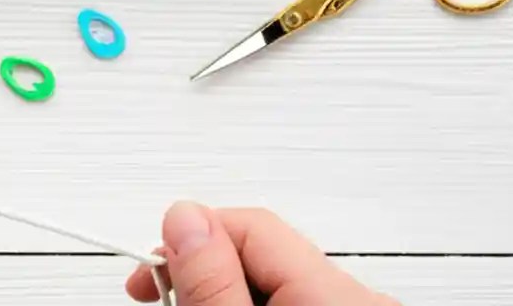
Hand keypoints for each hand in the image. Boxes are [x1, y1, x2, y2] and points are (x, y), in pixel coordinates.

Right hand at [125, 202, 399, 305]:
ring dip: (227, 291)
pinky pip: (299, 302)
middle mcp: (363, 299)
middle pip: (263, 252)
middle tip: (159, 296)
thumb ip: (213, 282)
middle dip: (205, 267)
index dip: (189, 237)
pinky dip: (256, 305)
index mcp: (337, 294)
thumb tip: (185, 217)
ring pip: (278, 281)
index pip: (250, 224)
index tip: (149, 270)